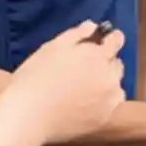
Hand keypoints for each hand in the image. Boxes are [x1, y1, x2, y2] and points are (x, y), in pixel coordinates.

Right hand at [2, 21, 125, 144]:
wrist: (28, 115)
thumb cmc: (36, 76)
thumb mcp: (54, 47)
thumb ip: (77, 34)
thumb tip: (93, 27)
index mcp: (98, 56)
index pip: (117, 40)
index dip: (111, 38)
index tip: (104, 40)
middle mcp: (109, 77)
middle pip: (116, 64)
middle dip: (106, 62)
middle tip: (86, 67)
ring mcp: (109, 100)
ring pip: (115, 86)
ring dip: (106, 83)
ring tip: (84, 88)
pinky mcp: (103, 119)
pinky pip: (110, 106)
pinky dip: (103, 102)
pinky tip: (84, 103)